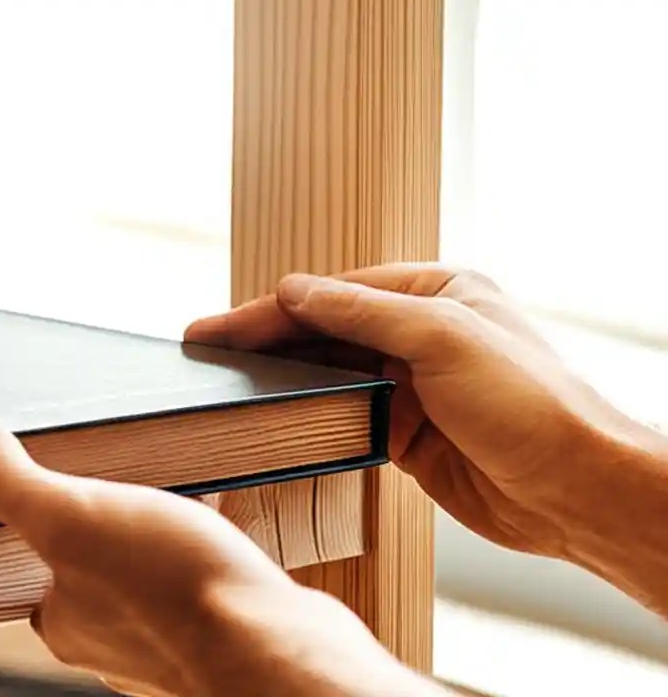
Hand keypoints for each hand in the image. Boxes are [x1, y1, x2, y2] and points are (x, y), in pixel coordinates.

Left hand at [0, 407, 442, 696]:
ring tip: (167, 488)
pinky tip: (220, 511)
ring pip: (144, 571)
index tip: (41, 481)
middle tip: (112, 473)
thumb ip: (4, 478)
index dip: (29, 521)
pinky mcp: (224, 623)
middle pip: (88, 566)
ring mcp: (170, 633)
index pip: (25, 567)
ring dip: (152, 532)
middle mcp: (111, 634)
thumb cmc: (178, 596)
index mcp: (63, 616)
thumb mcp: (72, 516)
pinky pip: (198, 574)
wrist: (281, 650)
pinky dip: (201, 543)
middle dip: (99, 521)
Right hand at [184, 262, 650, 559]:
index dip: (272, 310)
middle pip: (326, 332)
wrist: (575, 491)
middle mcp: (421, 334)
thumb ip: (363, 311)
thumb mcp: (441, 339)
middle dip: (266, 340)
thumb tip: (295, 290)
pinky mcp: (407, 436)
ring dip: (283, 380)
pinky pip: (344, 419)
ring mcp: (413, 387)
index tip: (220, 327)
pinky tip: (276, 419)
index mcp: (436, 292)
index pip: (335, 295)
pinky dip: (310, 419)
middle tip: (205, 351)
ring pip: (330, 375)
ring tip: (227, 385)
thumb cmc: (529, 404)